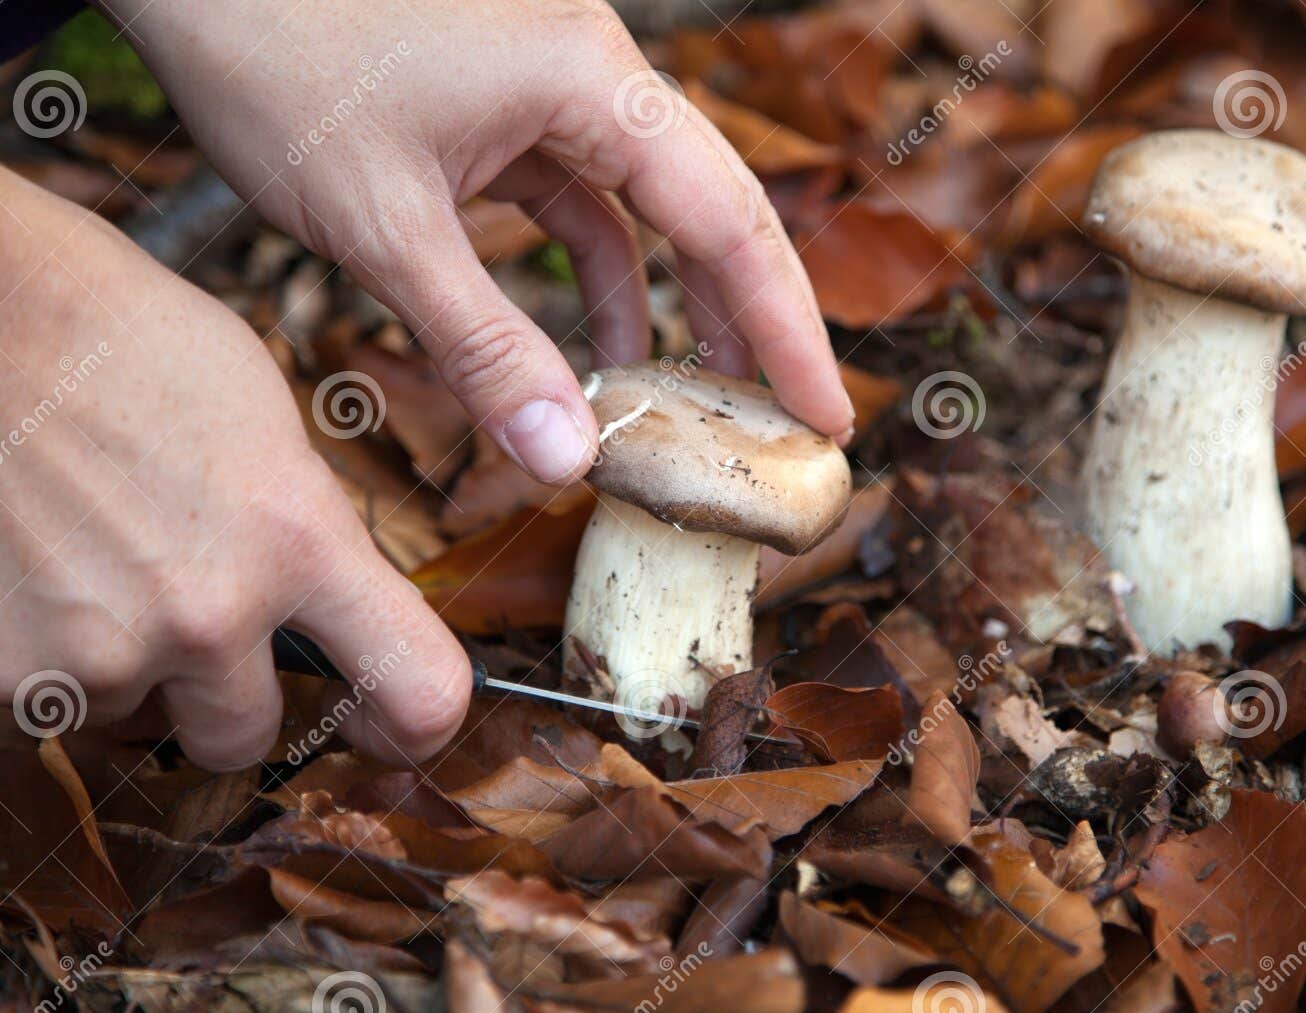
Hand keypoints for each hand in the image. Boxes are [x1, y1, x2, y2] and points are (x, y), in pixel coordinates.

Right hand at [0, 171, 471, 768]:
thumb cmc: (130, 347)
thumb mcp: (272, 428)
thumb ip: (314, 541)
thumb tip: (344, 623)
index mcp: (300, 542)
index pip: (422, 695)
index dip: (417, 726)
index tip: (393, 726)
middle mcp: (207, 613)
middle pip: (247, 741)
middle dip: (225, 700)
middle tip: (191, 625)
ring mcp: (99, 650)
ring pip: (136, 718)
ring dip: (126, 669)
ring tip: (97, 564)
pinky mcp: (8, 671)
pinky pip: (52, 704)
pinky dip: (48, 658)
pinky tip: (41, 573)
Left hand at [95, 0, 855, 483]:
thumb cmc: (273, 50)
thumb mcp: (386, 223)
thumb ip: (485, 346)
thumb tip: (568, 461)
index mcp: (590, 84)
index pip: (727, 223)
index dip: (786, 331)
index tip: (826, 415)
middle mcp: (591, 72)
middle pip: (707, 212)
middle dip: (744, 325)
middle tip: (776, 426)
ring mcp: (548, 81)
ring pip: (644, 209)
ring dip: (664, 306)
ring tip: (680, 407)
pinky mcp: (503, 97)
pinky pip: (577, 195)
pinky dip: (591, 273)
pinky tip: (588, 346)